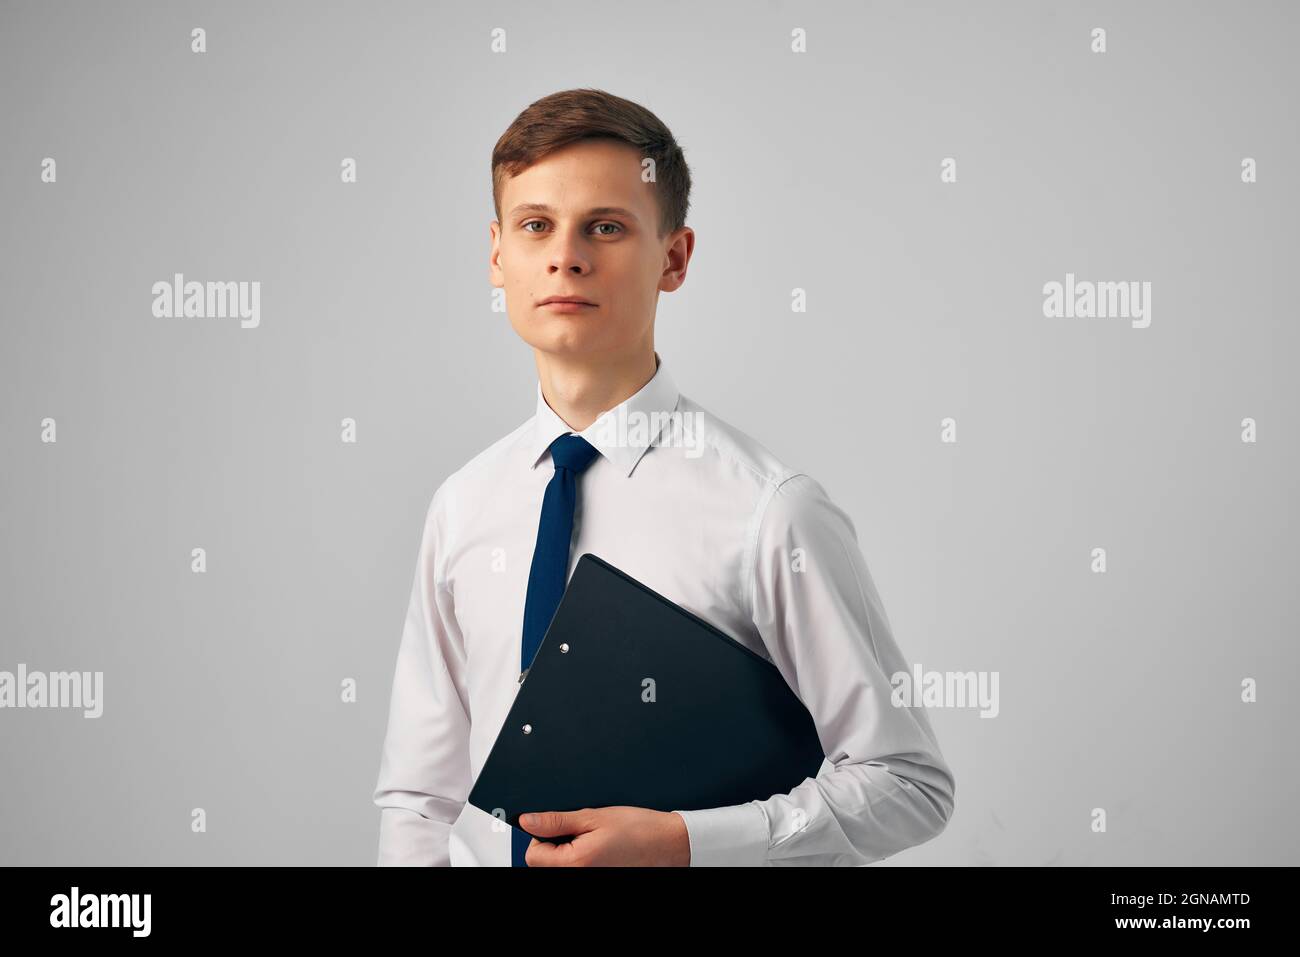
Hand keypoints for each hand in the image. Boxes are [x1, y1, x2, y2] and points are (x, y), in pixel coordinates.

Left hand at [520, 807, 690, 865]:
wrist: (667, 843)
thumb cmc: (638, 829)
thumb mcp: (594, 816)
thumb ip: (556, 821)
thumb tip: (528, 821)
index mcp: (575, 862)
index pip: (532, 854)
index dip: (541, 835)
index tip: (559, 827)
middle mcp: (579, 878)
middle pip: (544, 865)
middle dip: (555, 846)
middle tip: (579, 832)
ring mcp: (590, 881)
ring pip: (560, 869)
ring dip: (568, 854)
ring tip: (591, 842)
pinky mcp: (597, 880)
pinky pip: (577, 871)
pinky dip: (581, 861)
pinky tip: (598, 852)